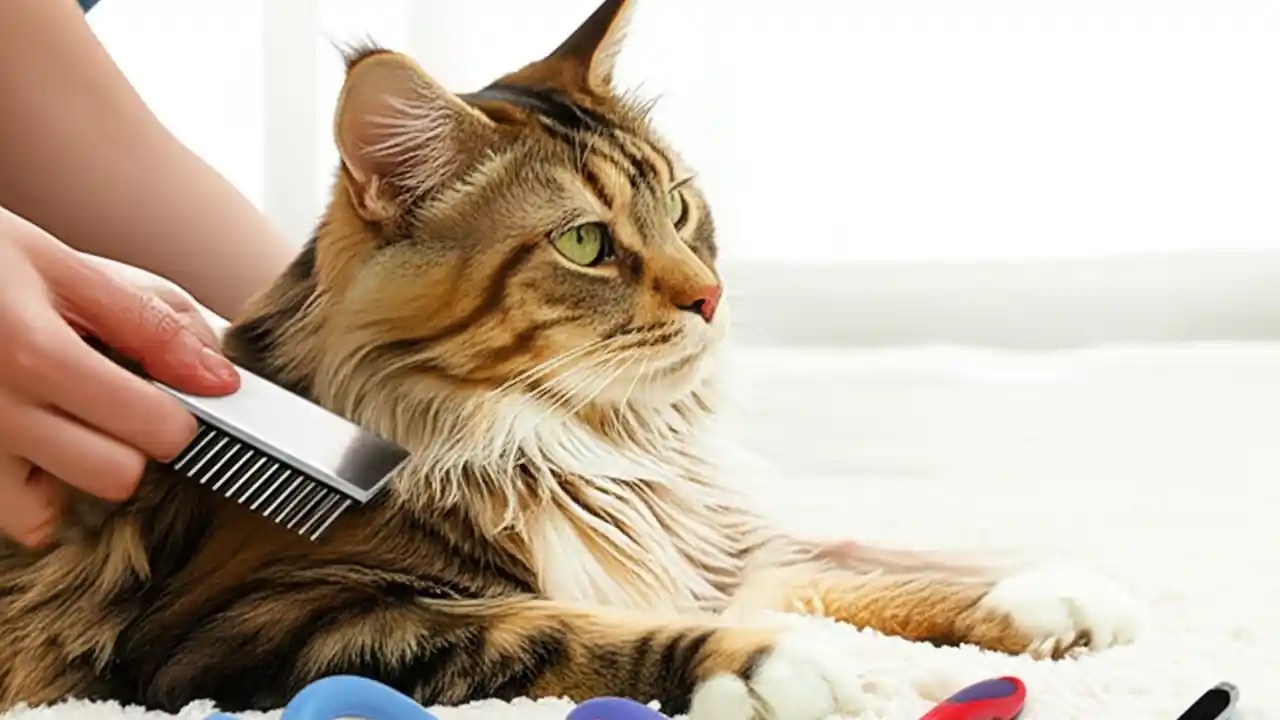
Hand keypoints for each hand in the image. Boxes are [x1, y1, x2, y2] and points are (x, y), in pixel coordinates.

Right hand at [0, 206, 239, 547]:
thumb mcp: (62, 267)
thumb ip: (150, 325)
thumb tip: (220, 381)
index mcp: (35, 354)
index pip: (153, 429)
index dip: (178, 416)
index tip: (169, 398)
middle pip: (114, 477)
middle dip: (130, 446)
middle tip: (112, 406)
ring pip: (51, 514)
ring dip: (71, 476)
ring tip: (62, 422)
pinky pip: (10, 515)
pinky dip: (26, 490)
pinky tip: (30, 441)